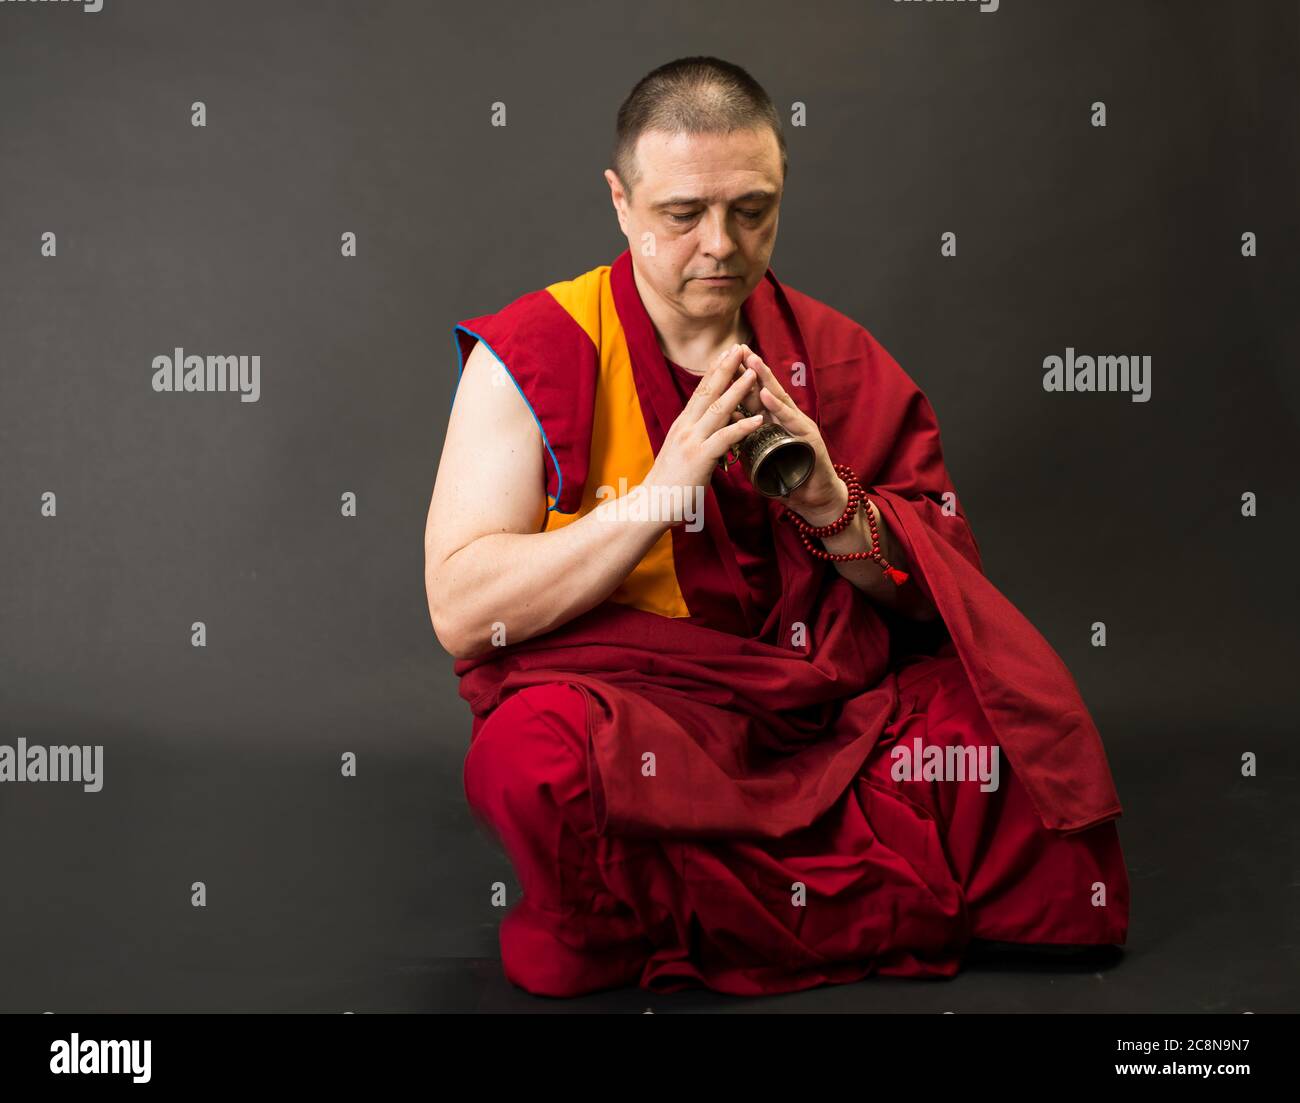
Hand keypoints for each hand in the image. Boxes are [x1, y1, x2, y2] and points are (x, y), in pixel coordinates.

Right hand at [642, 344, 765, 524]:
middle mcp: (685, 427)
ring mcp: (691, 441)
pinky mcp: (699, 458)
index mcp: (682, 425)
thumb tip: (705, 432)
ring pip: (718, 409)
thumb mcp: (680, 453)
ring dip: (738, 390)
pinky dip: (743, 427)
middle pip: (708, 391)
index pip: (699, 391)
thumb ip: (693, 439)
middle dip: (726, 368)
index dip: (714, 370)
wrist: (650, 505)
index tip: (727, 353)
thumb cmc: (667, 484)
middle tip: (741, 348)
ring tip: (754, 373)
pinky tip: (758, 418)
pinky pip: (725, 438)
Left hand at [729, 346, 847, 524]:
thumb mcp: (761, 455)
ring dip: (765, 379)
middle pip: (766, 389)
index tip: (723, 360)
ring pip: (780, 398)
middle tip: (737, 348)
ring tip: (751, 360)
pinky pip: (790, 421)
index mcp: (773, 422)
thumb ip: (747, 437)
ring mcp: (799, 426)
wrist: (814, 499)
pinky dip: (778, 407)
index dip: (740, 378)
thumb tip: (729, 421)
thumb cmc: (788, 477)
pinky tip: (767, 394)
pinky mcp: (809, 438)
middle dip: (752, 369)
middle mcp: (787, 419)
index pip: (754, 395)